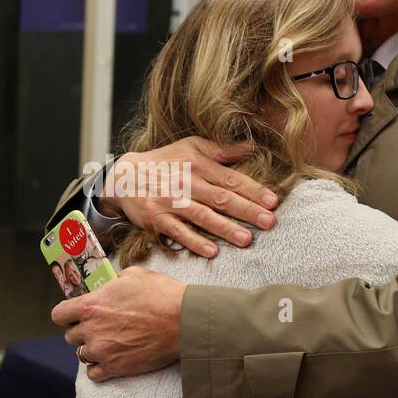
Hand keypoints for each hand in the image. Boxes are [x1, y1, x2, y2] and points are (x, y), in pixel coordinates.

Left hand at [51, 266, 183, 381]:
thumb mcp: (134, 275)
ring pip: (81, 354)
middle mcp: (91, 330)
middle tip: (100, 327)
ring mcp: (102, 351)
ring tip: (108, 343)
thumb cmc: (161, 294)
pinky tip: (110, 358)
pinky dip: (99, 367)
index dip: (67, 314)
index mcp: (91, 305)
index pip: (59, 315)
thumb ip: (112, 281)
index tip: (76, 314)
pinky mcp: (115, 368)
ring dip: (92, 348)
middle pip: (70, 336)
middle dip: (82, 331)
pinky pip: (93, 373)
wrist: (184, 322)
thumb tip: (108, 285)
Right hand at [97, 137, 279, 257]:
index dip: (253, 190)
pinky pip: (178, 231)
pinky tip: (211, 251)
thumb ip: (221, 149)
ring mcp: (171, 202)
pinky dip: (194, 241)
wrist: (125, 176)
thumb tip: (251, 146)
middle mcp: (186, 182)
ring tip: (246, 239)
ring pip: (202, 216)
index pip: (230, 178)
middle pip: (221, 198)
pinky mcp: (157, 219)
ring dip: (225, 228)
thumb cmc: (164, 161)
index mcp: (198, 164)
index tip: (273, 201)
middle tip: (269, 221)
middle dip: (247, 210)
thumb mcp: (191, 146)